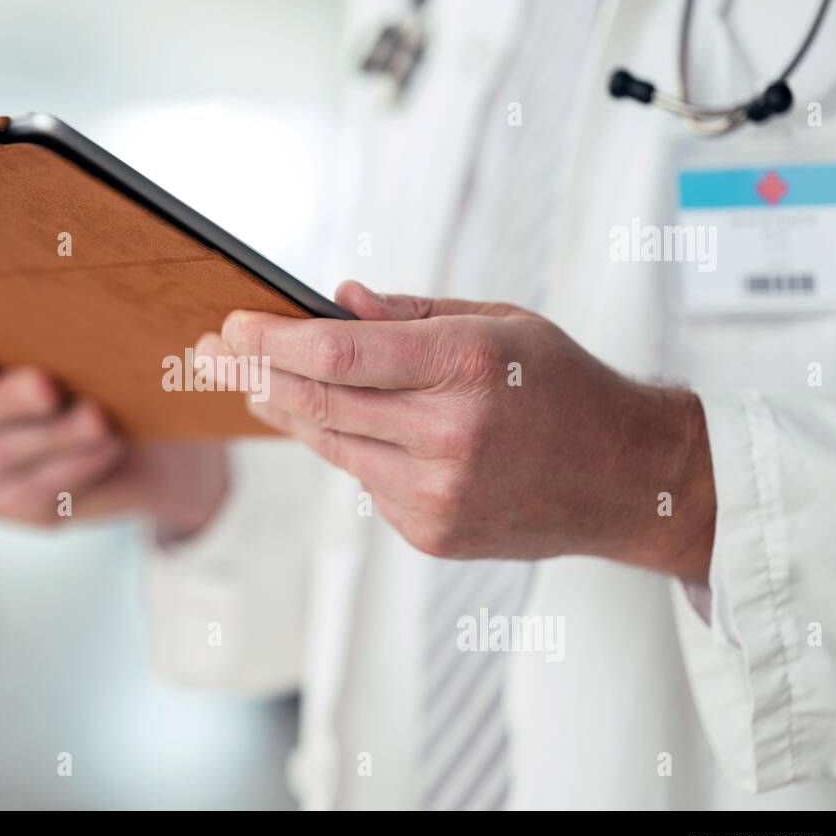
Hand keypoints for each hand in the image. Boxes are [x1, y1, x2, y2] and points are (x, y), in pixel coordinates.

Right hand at [0, 343, 227, 538]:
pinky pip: (29, 492)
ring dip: (51, 436)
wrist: (135, 435)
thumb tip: (86, 318)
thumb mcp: (76, 345)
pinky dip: (73, 467)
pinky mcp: (4, 504)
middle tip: (49, 387)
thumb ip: (56, 333)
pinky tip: (108, 447)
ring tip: (99, 420)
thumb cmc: (95, 370)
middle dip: (7, 401)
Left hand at [202, 281, 715, 582]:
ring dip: (285, 411)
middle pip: (318, 403)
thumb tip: (333, 302)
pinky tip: (336, 423)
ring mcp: (436, 494)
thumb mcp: (499, 323)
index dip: (272, 341)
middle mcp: (448, 436)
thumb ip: (408, 316)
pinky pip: (362, 480)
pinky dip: (344, 447)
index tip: (230, 326)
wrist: (626, 478)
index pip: (339, 355)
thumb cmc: (563, 388)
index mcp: (468, 367)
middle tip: (209, 354)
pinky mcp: (428, 533)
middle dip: (252, 374)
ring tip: (250, 383)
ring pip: (331, 445)